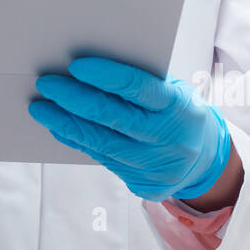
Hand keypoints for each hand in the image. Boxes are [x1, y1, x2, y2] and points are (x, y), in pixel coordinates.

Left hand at [28, 57, 229, 201]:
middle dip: (74, 98)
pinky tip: (59, 127)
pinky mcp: (144, 183)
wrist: (207, 160)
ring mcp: (156, 165)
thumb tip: (89, 66)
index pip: (137, 87)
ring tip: (41, 107)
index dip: (105, 76)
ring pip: (102, 142)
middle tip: (48, 84)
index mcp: (178, 106)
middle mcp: (168, 138)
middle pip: (112, 117)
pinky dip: (77, 140)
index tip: (76, 65)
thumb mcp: (174, 90)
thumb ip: (142, 81)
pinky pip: (102, 159)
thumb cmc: (181, 111)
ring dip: (65, 123)